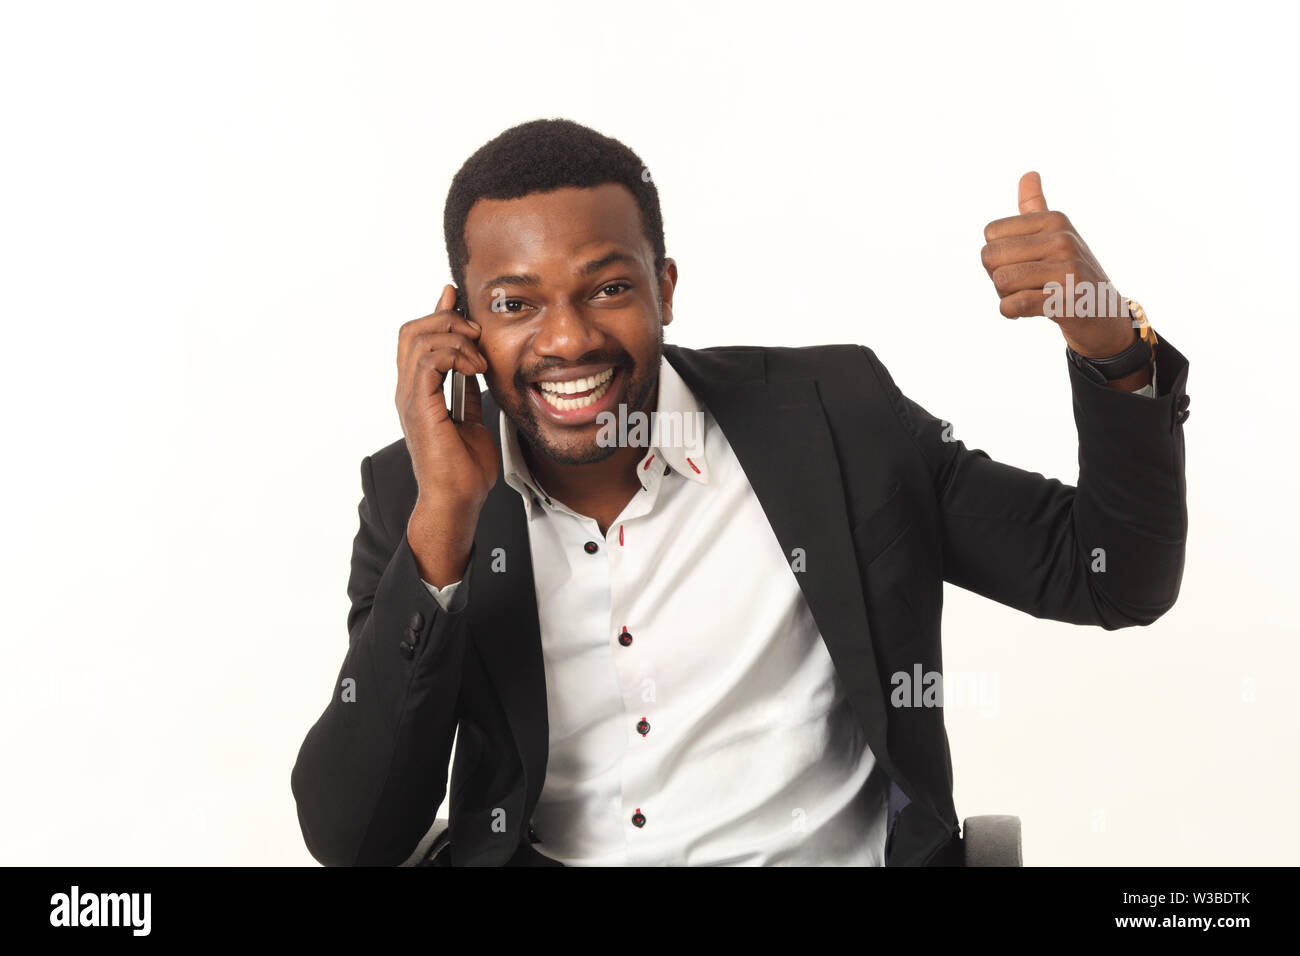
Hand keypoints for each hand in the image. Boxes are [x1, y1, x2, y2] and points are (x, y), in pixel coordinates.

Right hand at [395, 284, 499, 585]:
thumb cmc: (464, 470)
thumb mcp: (472, 421)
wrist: (458, 500)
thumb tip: (475, 373)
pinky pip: (429, 361)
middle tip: (476, 331)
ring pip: (418, 339)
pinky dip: (455, 355)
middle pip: (412, 330)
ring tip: (479, 355)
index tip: (459, 298)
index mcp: (419, 391)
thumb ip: (468, 395)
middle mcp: (408, 390)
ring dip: (454, 336)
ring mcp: (410, 397)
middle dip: (447, 318)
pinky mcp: (419, 406)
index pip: (418, 338)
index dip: (438, 312)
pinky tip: (476, 369)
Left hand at [980, 172, 1136, 358]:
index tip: (1019, 263)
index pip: (991, 232)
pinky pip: (1014, 304)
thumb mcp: (1056, 235)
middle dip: (996, 276)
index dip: (996, 254)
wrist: (1104, 315)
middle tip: (1019, 284)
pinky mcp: (1067, 300)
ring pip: (1001, 281)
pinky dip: (1010, 312)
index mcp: (1055, 220)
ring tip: (1025, 296)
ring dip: (1004, 296)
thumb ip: (1036, 209)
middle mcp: (1062, 239)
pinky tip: (1024, 312)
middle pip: (990, 256)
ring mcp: (1068, 269)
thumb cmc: (1071, 273)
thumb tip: (1029, 174)